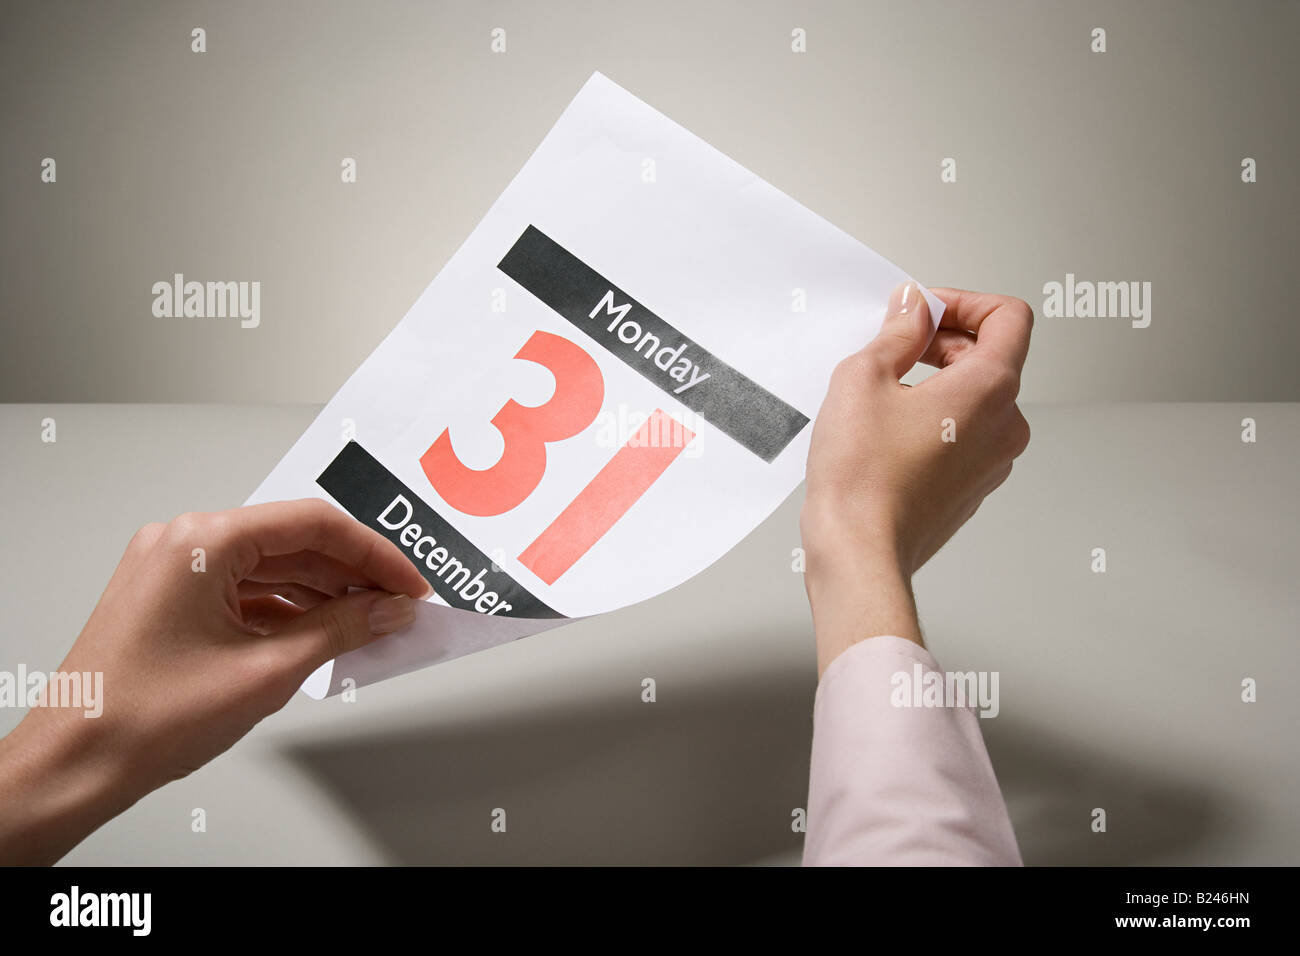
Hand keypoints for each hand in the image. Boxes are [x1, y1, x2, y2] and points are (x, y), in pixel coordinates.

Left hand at [0, 499, 430, 864]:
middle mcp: (183, 542)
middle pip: (293, 541)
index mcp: (202, 541)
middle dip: (352, 574)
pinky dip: (288, 609)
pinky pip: (245, 589)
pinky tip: (323, 633)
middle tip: (398, 604)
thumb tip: (387, 610)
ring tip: (370, 622)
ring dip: (323, 593)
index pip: (312, 525)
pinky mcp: (171, 597)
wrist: (75, 763)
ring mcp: (173, 568)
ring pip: (271, 566)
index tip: (409, 583)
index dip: (373, 554)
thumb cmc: (143, 718)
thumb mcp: (267, 671)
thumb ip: (340, 630)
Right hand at [801, 283, 1031, 672]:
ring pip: (975, 398)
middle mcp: (1005, 426)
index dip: (963, 302)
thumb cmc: (862, 477)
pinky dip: (933, 418)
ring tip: (882, 392)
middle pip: (991, 356)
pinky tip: (886, 430)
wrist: (859, 550)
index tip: (923, 312)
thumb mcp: (864, 377)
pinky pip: (963, 435)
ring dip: (935, 380)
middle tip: (892, 346)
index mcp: (991, 389)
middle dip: (942, 340)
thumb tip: (914, 309)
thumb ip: (898, 331)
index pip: (1008, 317)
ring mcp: (992, 462)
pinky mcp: (971, 487)